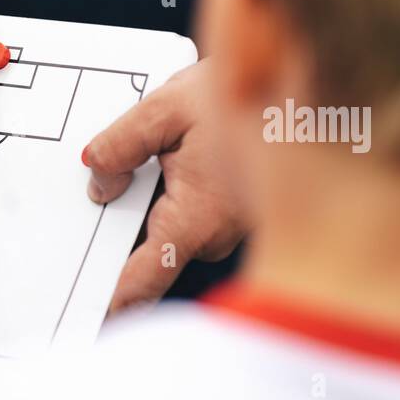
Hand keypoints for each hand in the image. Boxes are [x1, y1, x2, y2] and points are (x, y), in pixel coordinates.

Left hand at [83, 60, 249, 312]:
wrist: (315, 82)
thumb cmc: (255, 94)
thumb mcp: (170, 108)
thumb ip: (121, 145)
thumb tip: (98, 179)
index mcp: (195, 222)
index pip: (139, 282)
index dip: (107, 302)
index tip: (84, 317)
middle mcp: (214, 238)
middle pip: (145, 249)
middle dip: (122, 221)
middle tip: (115, 181)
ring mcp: (228, 231)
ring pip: (169, 229)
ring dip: (153, 199)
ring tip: (167, 151)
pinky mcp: (235, 218)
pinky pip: (191, 217)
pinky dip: (175, 191)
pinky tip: (184, 153)